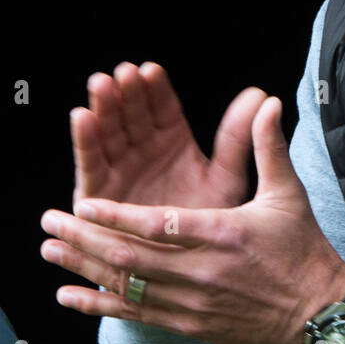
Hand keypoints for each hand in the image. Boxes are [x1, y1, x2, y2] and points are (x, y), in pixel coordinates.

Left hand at [41, 97, 344, 343]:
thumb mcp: (287, 193)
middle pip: (130, 257)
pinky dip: (99, 306)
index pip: (159, 224)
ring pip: (126, 286)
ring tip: (49, 250)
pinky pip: (136, 317)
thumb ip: (267, 146)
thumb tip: (266, 100)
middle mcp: (202, 271)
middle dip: (84, 237)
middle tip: (50, 220)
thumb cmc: (302, 250)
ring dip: (83, 267)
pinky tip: (69, 296)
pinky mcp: (190, 326)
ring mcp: (193, 304)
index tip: (85, 201)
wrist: (318, 316)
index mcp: (223, 233)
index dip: (117, 214)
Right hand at [71, 61, 267, 212]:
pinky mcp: (99, 195)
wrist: (188, 272)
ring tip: (101, 84)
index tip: (152, 70)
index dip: (156, 90)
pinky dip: (86, 140)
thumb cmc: (210, 225)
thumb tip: (262, 95)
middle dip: (127, 93)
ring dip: (103, 108)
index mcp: (174, 143)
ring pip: (110, 133)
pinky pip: (91, 164)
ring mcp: (120, 170)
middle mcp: (144, 151)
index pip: (163, 109)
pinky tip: (82, 116)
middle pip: (133, 114)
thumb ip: (238, 139)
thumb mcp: (225, 178)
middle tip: (124, 73)